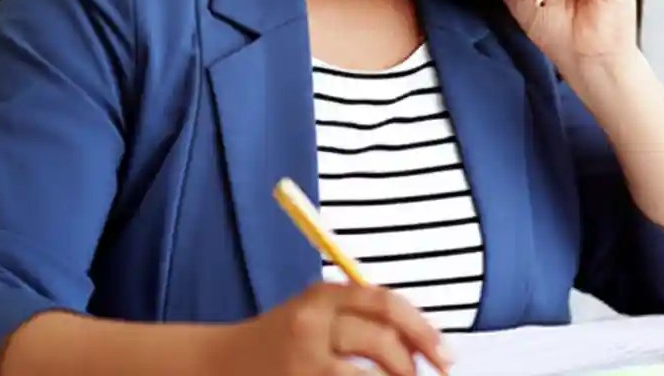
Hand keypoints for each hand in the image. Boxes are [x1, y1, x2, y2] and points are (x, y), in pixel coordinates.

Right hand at [214, 282, 451, 375]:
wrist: (216, 365)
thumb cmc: (282, 342)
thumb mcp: (316, 315)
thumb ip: (362, 319)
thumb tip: (426, 344)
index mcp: (321, 296)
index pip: (385, 304)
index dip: (423, 330)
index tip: (446, 355)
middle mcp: (310, 325)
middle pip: (381, 341)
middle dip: (411, 366)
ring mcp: (301, 363)